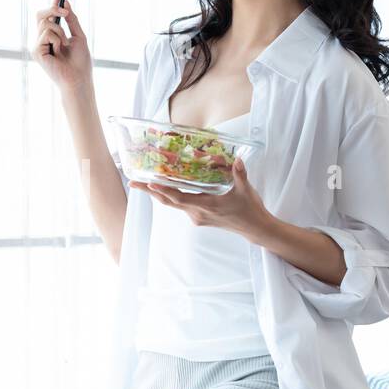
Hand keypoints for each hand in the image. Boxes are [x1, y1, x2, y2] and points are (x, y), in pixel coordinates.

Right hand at [30, 0, 92, 93]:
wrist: (79, 78)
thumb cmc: (80, 62)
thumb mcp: (78, 36)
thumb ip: (72, 20)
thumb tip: (65, 2)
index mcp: (53, 35)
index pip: (50, 14)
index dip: (55, 1)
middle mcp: (43, 39)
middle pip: (41, 14)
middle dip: (53, 8)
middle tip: (65, 11)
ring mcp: (38, 45)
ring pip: (46, 23)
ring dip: (60, 31)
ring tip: (64, 46)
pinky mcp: (36, 51)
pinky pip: (46, 34)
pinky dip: (56, 40)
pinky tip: (58, 52)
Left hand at [129, 156, 274, 242]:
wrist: (254, 228)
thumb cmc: (250, 209)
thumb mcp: (246, 190)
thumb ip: (240, 174)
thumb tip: (238, 160)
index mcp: (206, 206)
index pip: (180, 198)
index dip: (164, 191)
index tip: (150, 184)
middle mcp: (197, 213)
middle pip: (169, 202)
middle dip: (150, 192)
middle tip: (133, 183)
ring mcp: (197, 216)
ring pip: (173, 204)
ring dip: (159, 193)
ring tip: (144, 183)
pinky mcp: (199, 217)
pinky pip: (181, 205)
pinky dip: (171, 196)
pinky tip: (166, 187)